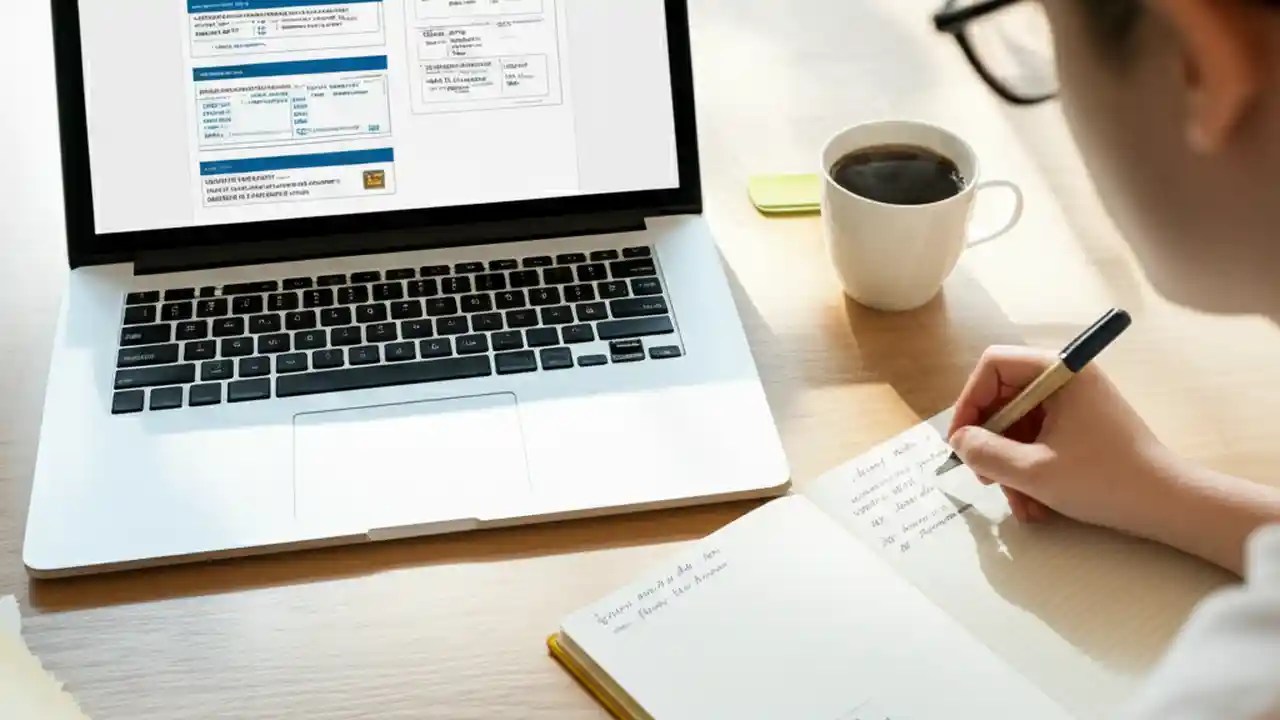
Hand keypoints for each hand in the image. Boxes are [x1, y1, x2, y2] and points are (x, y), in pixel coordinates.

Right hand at [947, 346, 1175, 539]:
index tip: (961, 442)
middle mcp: (1068, 379)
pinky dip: (1031, 470)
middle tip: (985, 477)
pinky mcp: (1084, 427)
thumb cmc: (1103, 480)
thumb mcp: (1033, 471)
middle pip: (1005, 398)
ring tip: (1019, 505)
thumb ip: (985, 453)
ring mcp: (1077, 403)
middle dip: (990, 442)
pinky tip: (1036, 506)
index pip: (993, 366)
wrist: (1169, 505)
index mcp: (1060, 372)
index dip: (969, 402)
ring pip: (1020, 426)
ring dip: (1010, 466)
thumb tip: (959, 442)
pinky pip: (1041, 440)